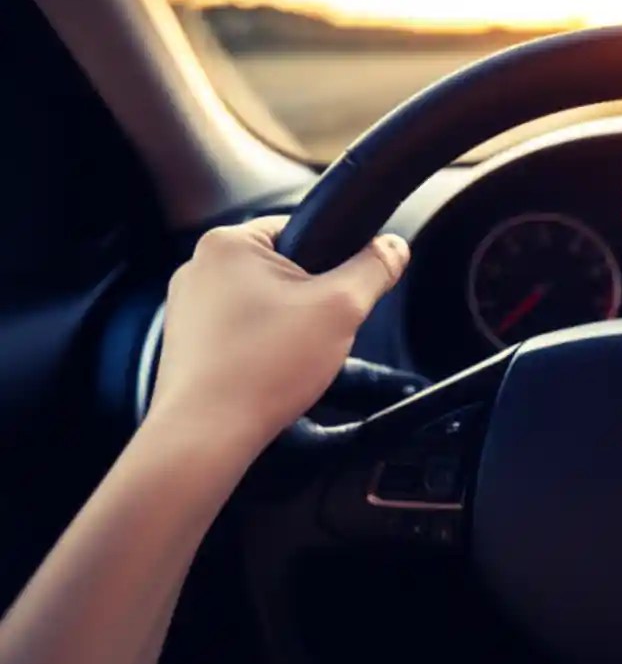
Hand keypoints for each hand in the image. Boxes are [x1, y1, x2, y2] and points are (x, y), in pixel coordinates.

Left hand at [147, 216, 408, 456]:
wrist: (207, 433)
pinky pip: (240, 335)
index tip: (339, 297)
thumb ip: (374, 269)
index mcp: (228, 243)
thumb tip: (393, 247)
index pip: (299, 229)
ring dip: (285, 328)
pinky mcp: (187, 343)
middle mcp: (198, 267)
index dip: (332, 263)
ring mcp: (187, 308)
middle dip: (309, 302)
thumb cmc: (262, 368)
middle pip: (282, 271)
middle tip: (318, 334)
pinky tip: (269, 374)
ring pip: (262, 305)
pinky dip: (260, 351)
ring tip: (290, 359)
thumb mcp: (341, 309)